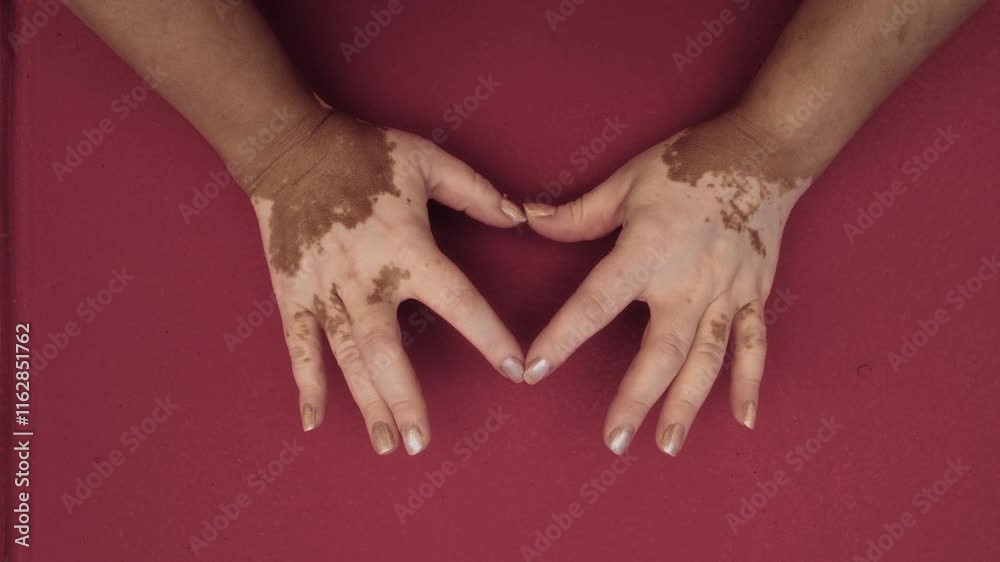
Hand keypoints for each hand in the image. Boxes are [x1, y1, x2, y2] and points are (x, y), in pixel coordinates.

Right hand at [244, 108, 526, 454]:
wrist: (291, 148)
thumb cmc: (365, 153)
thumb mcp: (428, 160)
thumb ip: (476, 192)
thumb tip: (520, 217)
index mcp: (407, 248)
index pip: (457, 300)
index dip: (489, 336)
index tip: (515, 370)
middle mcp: (366, 278)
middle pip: (386, 350)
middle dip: (404, 398)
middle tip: (421, 443)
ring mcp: (325, 289)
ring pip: (346, 357)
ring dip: (366, 402)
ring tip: (387, 444)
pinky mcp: (293, 293)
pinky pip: (298, 345)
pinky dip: (305, 383)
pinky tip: (315, 420)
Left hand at [522, 112, 811, 455]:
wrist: (762, 153)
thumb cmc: (688, 164)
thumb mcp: (627, 181)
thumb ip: (579, 213)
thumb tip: (530, 221)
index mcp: (648, 249)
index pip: (595, 301)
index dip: (563, 337)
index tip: (535, 370)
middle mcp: (689, 279)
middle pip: (660, 349)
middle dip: (636, 397)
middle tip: (614, 441)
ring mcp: (727, 291)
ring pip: (707, 358)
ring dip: (688, 403)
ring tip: (668, 444)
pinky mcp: (755, 294)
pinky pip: (754, 344)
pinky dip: (751, 381)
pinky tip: (744, 419)